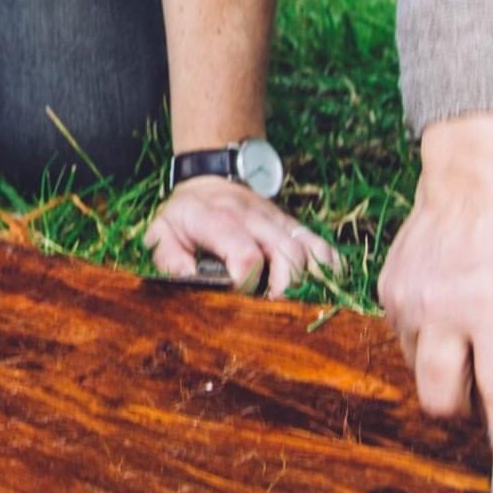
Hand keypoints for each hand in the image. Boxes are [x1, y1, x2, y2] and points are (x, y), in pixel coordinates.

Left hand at [146, 175, 338, 296]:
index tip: (242, 301)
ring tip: (297, 306)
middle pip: (287, 253)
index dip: (248, 283)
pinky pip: (321, 246)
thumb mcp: (163, 229)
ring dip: (309, 282)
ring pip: (309, 250)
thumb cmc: (186, 213)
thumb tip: (188, 280)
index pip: (246, 253)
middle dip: (286, 288)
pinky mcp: (293, 225)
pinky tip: (322, 289)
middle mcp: (255, 218)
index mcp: (219, 219)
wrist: (210, 179)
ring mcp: (278, 221)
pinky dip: (328, 269)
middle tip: (275, 313)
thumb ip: (169, 257)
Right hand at [379, 115, 492, 486]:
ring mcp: (410, 299)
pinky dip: (428, 332)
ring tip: (469, 338)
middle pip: (441, 400)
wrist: (478, 167)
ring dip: (445, 367)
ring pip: (418, 369)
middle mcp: (445, 310)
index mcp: (491, 307)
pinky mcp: (389, 286)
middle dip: (463, 413)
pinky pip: (404, 333)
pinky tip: (450, 305)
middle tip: (484, 399)